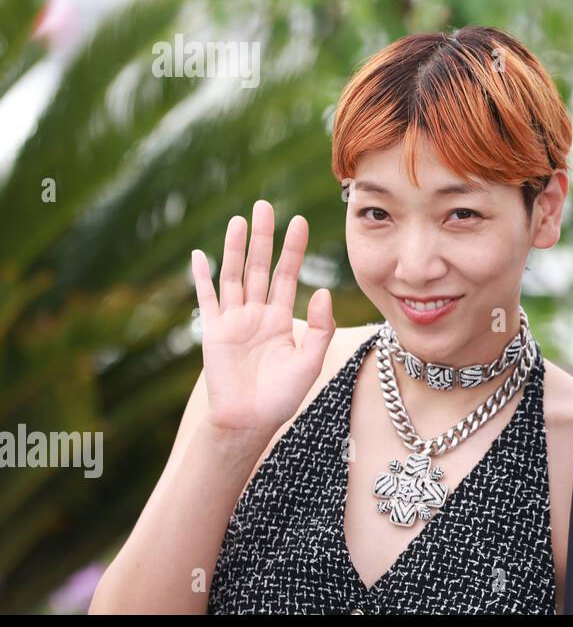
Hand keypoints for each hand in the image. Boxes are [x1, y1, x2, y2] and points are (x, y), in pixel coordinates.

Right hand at [190, 200, 334, 439]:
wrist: (250, 421)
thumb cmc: (282, 396)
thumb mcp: (310, 361)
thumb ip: (319, 327)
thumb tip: (321, 291)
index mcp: (280, 318)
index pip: (288, 274)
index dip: (294, 249)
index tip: (300, 221)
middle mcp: (256, 313)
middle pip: (259, 266)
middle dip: (263, 237)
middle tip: (265, 205)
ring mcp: (233, 320)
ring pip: (233, 276)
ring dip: (235, 248)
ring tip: (240, 220)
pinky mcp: (213, 332)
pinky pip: (206, 300)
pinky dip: (201, 278)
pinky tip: (198, 255)